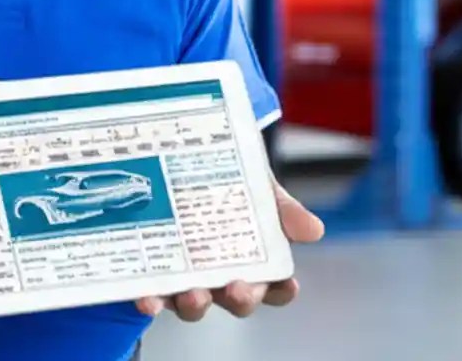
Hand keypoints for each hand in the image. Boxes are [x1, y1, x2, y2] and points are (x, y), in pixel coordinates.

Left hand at [134, 177, 324, 320]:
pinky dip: (152, 301)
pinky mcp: (154, 275)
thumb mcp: (259, 187)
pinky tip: (147, 297)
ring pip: (194, 305)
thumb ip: (283, 208)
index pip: (275, 286)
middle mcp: (222, 277)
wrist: (183, 156)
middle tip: (237, 290)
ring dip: (194, 305)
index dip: (283, 290)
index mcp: (253, 262)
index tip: (288, 283)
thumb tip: (313, 230)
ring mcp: (187, 278)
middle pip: (237, 301)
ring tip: (192, 294)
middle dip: (240, 300)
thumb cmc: (230, 180)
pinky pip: (154, 295)